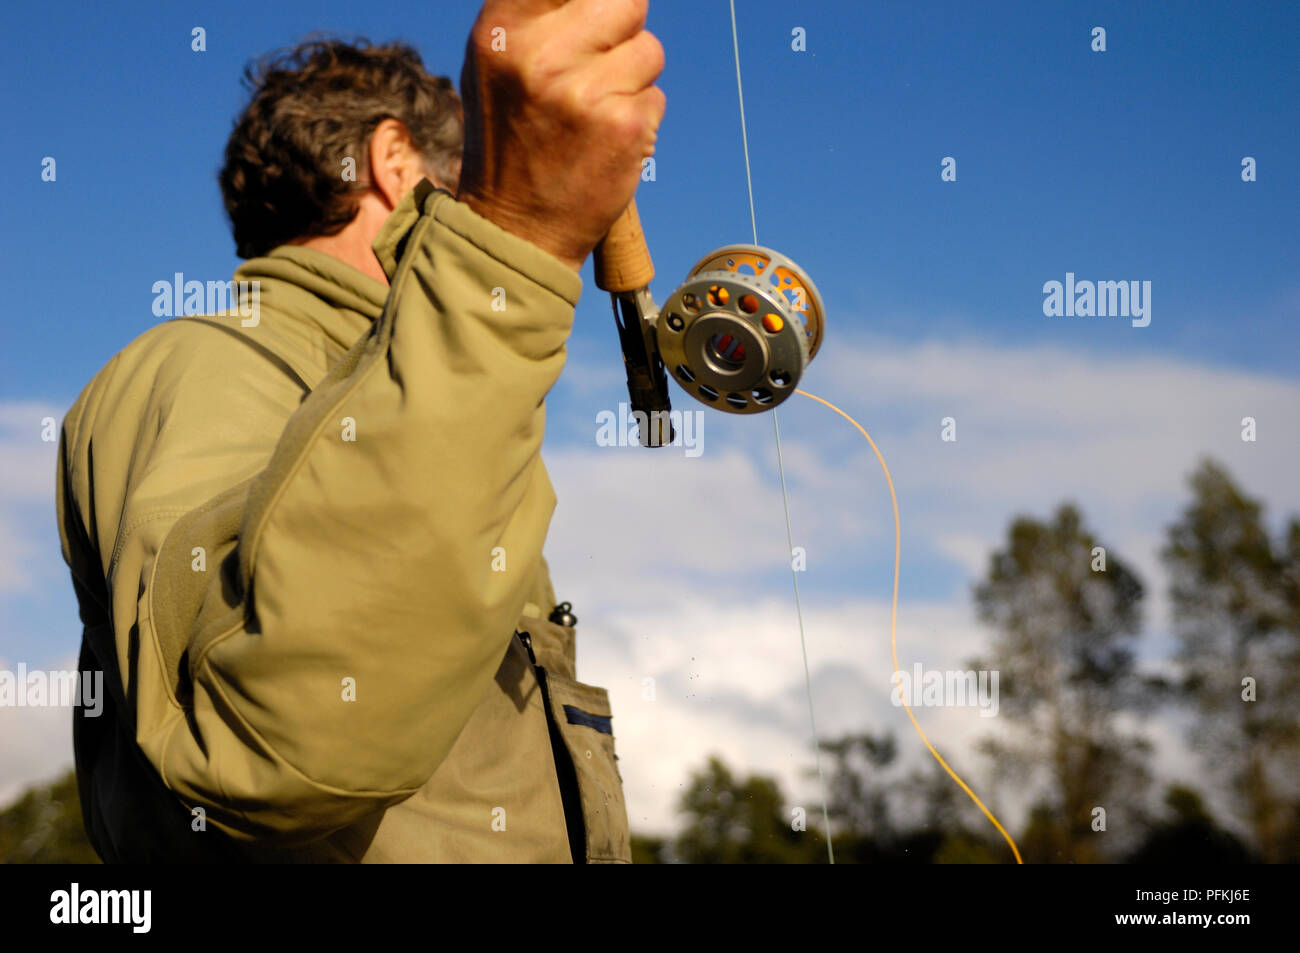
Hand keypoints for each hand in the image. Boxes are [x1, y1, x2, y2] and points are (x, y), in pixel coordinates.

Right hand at [457, 0, 665, 271]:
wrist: (517, 226)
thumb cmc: (511, 135)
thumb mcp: (501, 59)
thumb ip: (543, 11)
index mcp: (504, 27)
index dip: (596, 1)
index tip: (596, 16)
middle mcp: (543, 55)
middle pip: (626, 0)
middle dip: (622, 28)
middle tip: (597, 65)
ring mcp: (587, 91)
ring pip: (649, 49)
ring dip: (634, 77)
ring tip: (595, 109)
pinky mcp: (626, 126)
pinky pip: (656, 95)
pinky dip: (640, 116)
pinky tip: (606, 139)